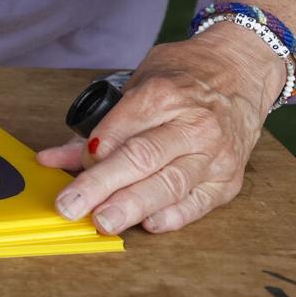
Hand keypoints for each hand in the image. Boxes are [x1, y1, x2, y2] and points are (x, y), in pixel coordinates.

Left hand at [35, 23, 286, 233]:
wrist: (241, 72)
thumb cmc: (183, 76)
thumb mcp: (137, 84)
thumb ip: (99, 126)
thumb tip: (54, 159)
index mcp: (164, 95)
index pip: (119, 131)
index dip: (90, 154)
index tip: (70, 168)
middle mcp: (193, 125)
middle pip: (141, 159)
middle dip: (101, 186)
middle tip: (70, 207)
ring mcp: (214, 155)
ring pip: (169, 185)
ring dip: (132, 207)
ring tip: (103, 222)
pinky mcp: (228, 179)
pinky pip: (198, 203)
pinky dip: (172, 216)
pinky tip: (148, 224)